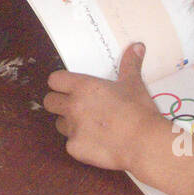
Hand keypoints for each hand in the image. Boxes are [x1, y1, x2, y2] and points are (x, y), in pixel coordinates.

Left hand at [44, 44, 172, 170]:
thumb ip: (130, 64)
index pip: (54, 80)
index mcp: (83, 87)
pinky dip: (81, 144)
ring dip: (70, 123)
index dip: (61, 83)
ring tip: (90, 126)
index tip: (70, 87)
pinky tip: (97, 143)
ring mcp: (72, 128)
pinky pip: (71, 144)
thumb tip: (137, 46)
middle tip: (77, 106)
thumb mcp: (134, 84)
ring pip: (59, 123)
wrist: (144, 143)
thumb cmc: (138, 111)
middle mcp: (73, 106)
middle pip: (50, 101)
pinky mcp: (75, 149)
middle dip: (60, 103)